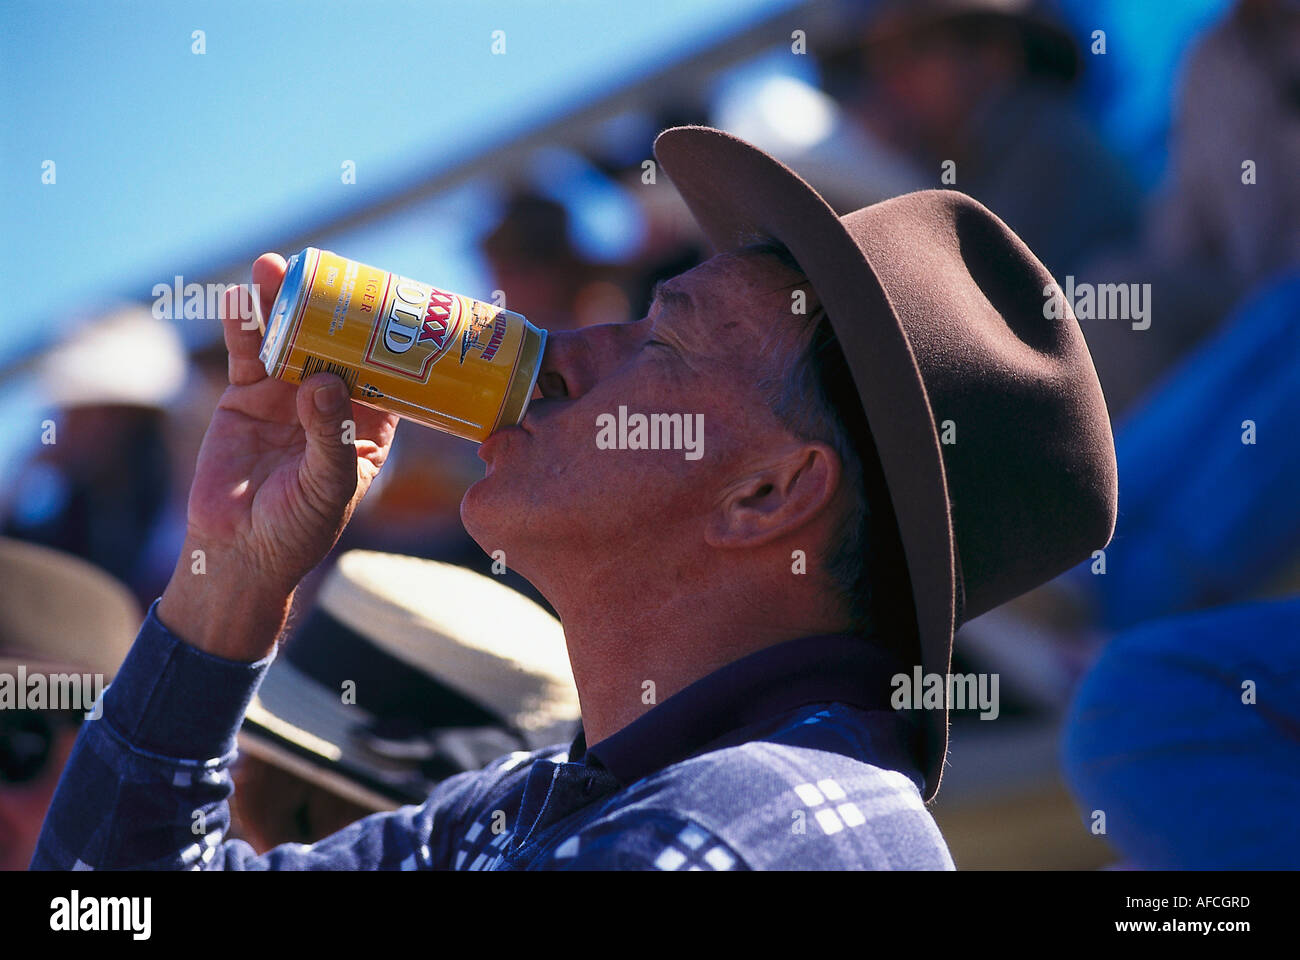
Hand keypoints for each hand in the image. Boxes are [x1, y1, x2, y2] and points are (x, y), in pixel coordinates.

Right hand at [158, 254, 398, 658]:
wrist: (239, 550)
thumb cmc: (299, 526)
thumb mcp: (329, 484)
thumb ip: (330, 435)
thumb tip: (325, 383)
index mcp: (370, 423)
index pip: (387, 368)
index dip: (389, 333)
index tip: (391, 296)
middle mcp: (331, 401)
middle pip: (335, 342)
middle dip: (328, 306)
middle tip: (325, 268)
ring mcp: (288, 395)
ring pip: (288, 339)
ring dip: (280, 303)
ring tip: (274, 269)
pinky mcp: (246, 398)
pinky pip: (247, 355)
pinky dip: (242, 327)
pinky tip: (238, 300)